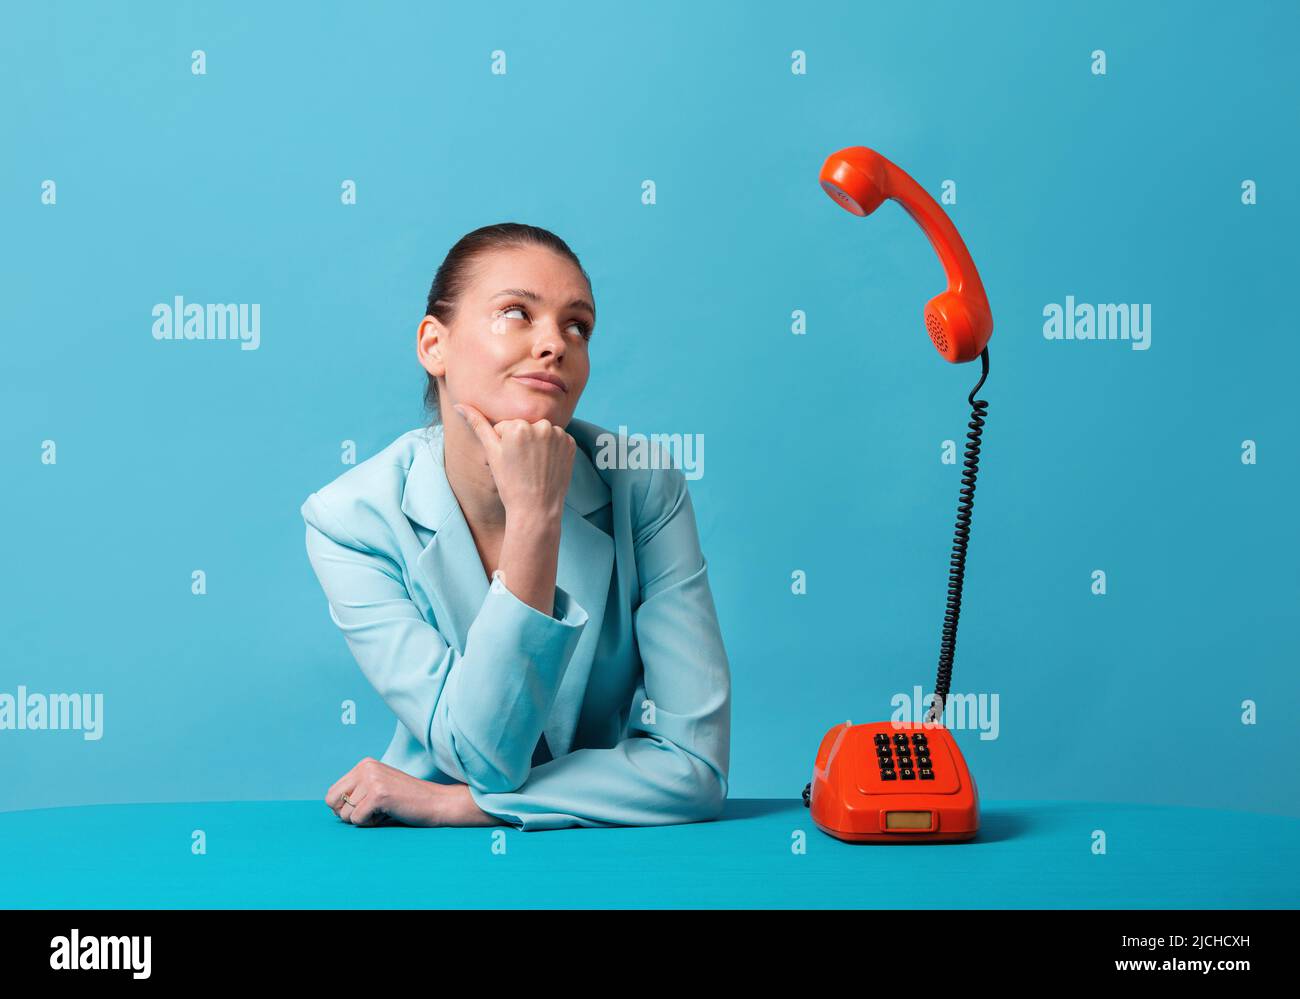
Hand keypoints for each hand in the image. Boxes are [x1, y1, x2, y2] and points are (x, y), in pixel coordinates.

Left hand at [326, 758, 508, 827]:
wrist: (437, 803)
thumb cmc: (407, 802)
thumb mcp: (377, 788)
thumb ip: (357, 792)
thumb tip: (331, 806)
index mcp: (364, 764)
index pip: (332, 794)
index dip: (344, 809)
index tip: (367, 809)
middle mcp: (365, 767)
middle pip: (333, 803)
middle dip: (349, 815)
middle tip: (373, 812)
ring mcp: (372, 779)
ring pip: (346, 814)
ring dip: (364, 820)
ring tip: (385, 811)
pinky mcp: (378, 794)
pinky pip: (358, 820)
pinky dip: (372, 824)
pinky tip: (389, 814)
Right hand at [454, 402, 575, 523]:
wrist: (536, 508)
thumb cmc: (510, 483)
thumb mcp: (491, 453)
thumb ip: (477, 425)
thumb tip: (459, 405)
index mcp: (518, 426)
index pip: (506, 426)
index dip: (504, 444)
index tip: (509, 462)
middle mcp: (541, 425)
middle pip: (524, 426)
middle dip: (521, 442)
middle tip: (521, 465)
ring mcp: (559, 435)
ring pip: (541, 432)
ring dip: (537, 444)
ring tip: (534, 466)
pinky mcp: (571, 443)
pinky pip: (557, 439)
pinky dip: (553, 449)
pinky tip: (547, 465)